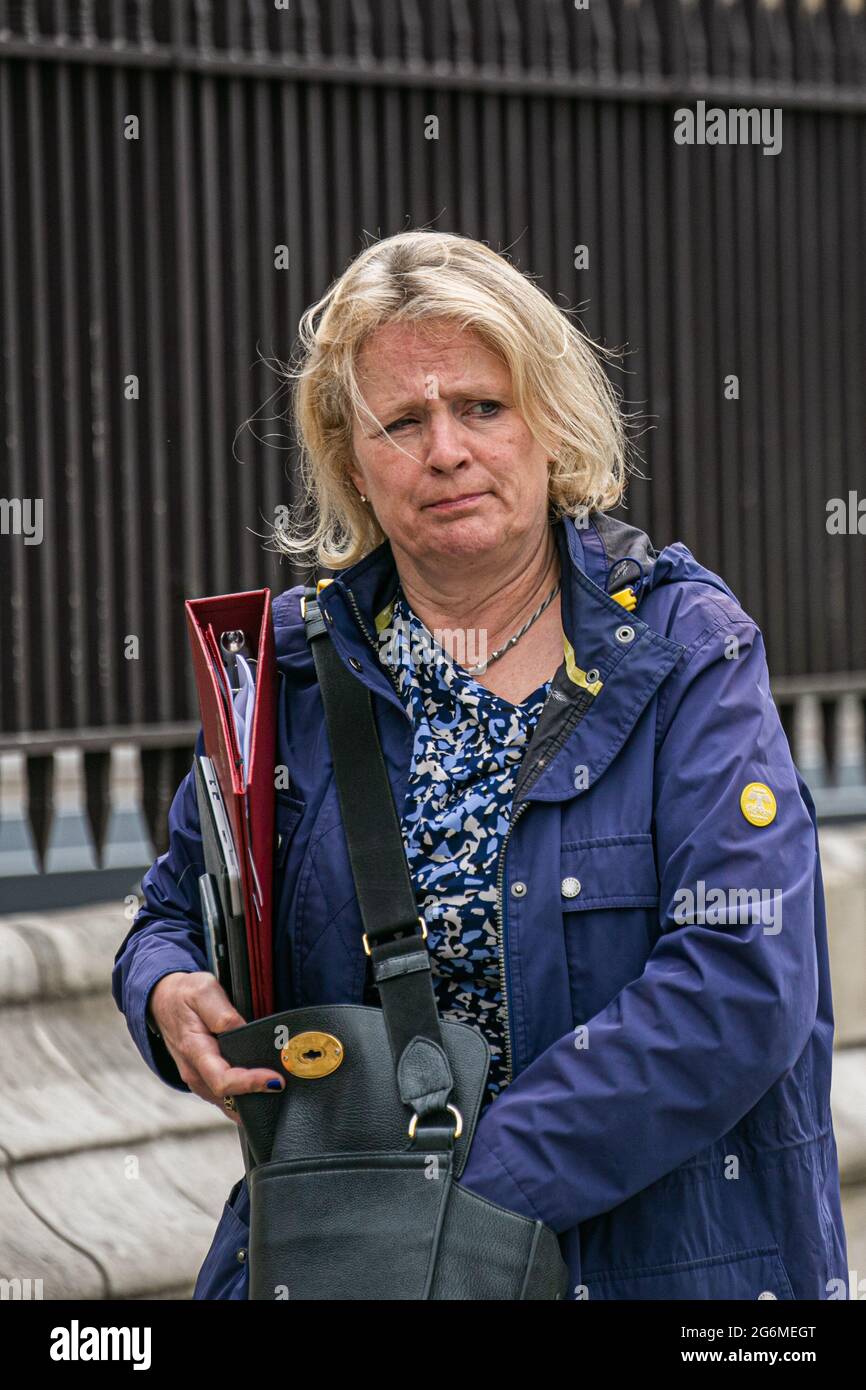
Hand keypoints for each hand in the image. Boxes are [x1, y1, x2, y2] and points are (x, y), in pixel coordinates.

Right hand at [148, 971, 283, 1122]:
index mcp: (195, 1050)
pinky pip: (225, 1098)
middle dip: (258, 1097)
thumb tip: (242, 1030)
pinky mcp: (203, 1080)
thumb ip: (222, 1012)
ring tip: (280, 1093)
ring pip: (227, 1103)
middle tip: (287, 1088)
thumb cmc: (185, 994)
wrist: (162, 1001)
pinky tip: (262, 1090)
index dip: (250, 1084)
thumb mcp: (203, 990)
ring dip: (252, 1101)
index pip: (223, 1080)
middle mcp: (195, 1073)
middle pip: (229, 1098)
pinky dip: (244, 1098)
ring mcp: (198, 1080)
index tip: (276, 1080)